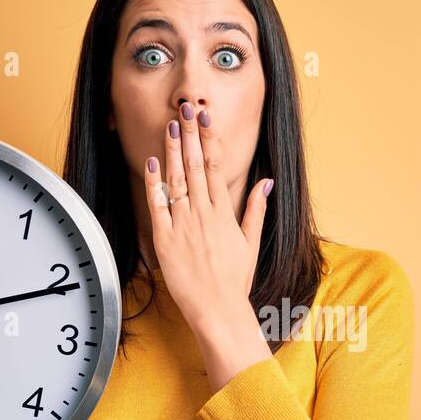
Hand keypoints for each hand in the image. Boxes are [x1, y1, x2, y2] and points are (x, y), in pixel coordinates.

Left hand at [142, 101, 272, 338]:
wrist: (217, 310)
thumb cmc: (234, 281)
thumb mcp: (251, 243)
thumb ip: (257, 209)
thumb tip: (268, 182)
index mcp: (225, 214)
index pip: (217, 168)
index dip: (210, 140)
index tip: (206, 119)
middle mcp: (204, 215)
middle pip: (196, 167)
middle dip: (190, 135)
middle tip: (186, 109)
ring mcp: (183, 226)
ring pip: (177, 180)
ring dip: (173, 151)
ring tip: (170, 125)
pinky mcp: (164, 240)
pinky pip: (157, 206)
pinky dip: (154, 183)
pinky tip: (153, 161)